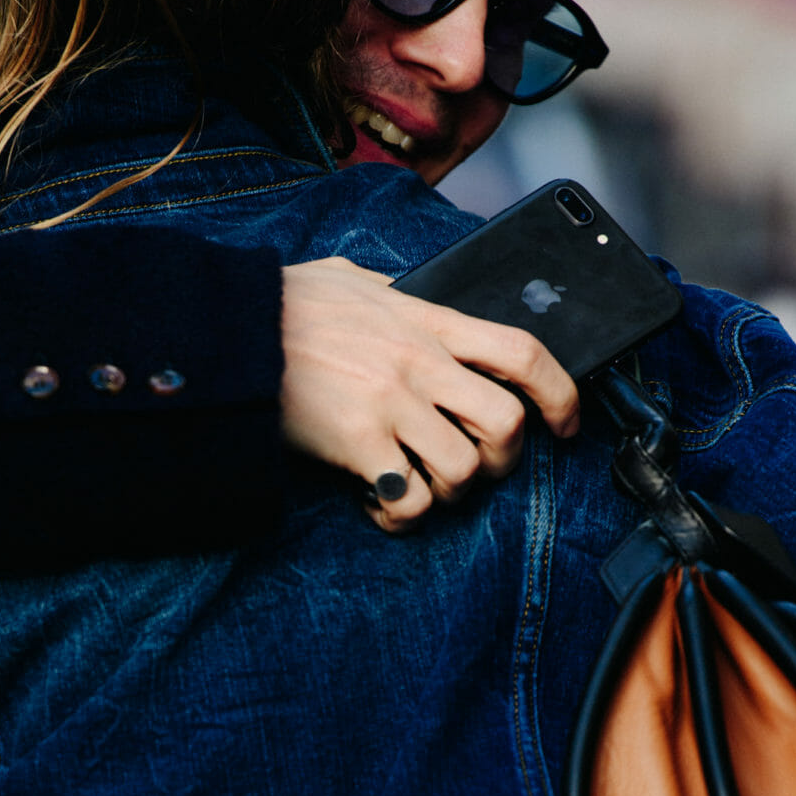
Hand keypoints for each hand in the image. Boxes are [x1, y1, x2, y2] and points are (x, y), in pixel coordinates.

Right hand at [279, 257, 579, 530]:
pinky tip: (379, 503)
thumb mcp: (354, 281)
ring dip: (449, 493)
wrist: (230, 328)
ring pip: (464, 470)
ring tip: (417, 486)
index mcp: (428, 320)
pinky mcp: (358, 442)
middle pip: (506, 423)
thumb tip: (413, 301)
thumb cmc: (285, 305)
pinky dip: (403, 514)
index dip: (560, 394)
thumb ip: (397, 297)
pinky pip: (410, 499)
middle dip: (503, 460)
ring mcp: (390, 403)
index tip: (564, 425)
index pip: (522, 352)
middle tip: (476, 468)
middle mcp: (420, 361)